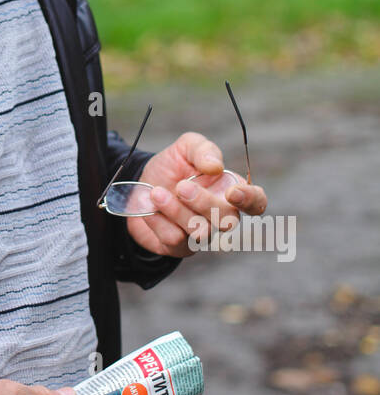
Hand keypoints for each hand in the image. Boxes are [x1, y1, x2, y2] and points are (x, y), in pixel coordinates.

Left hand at [126, 131, 267, 258]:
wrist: (138, 185)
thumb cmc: (171, 166)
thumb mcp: (185, 147)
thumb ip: (203, 150)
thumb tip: (216, 166)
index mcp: (230, 190)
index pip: (256, 202)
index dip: (251, 200)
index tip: (232, 193)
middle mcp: (221, 216)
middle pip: (228, 221)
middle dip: (204, 203)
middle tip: (180, 186)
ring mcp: (203, 234)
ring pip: (199, 232)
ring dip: (175, 211)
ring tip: (155, 192)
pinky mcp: (180, 247)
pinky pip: (175, 240)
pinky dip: (158, 221)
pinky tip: (149, 208)